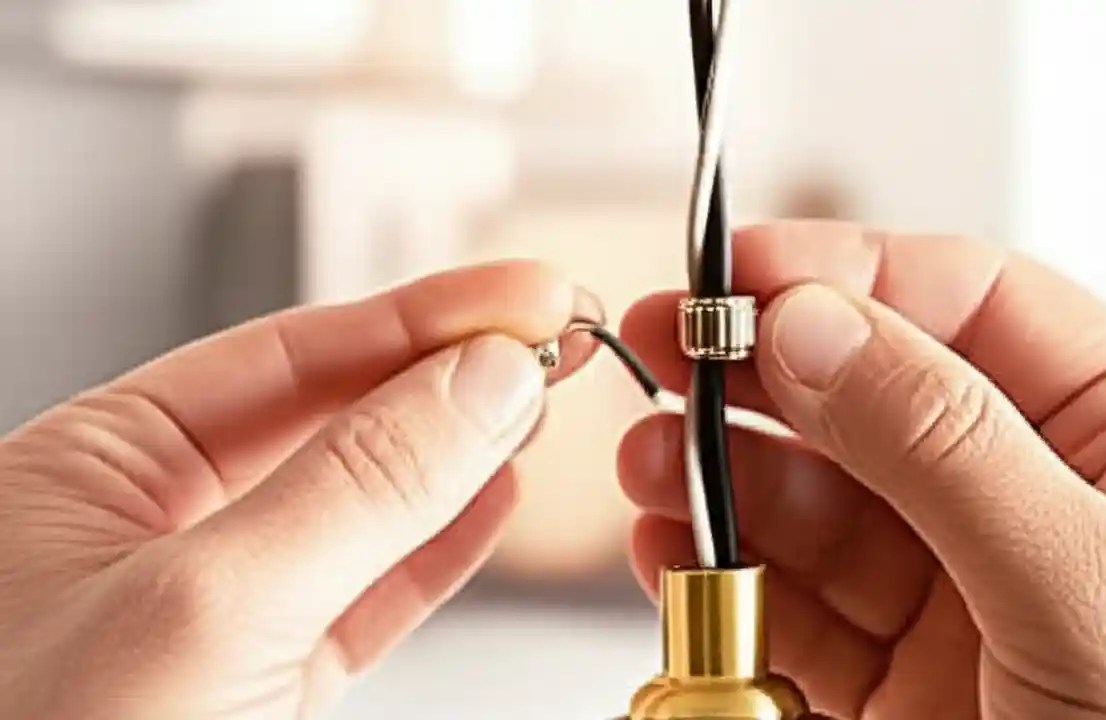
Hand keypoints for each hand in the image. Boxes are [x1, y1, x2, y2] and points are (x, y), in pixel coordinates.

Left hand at [0, 261, 598, 719]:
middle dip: (447, 376)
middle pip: (331, 416)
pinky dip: (438, 546)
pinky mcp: (262, 686)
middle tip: (553, 338)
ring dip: (457, 450)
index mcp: (90, 472)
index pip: (285, 353)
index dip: (421, 317)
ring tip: (538, 401)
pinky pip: (366, 591)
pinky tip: (488, 503)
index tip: (526, 296)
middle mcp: (147, 531)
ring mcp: (212, 612)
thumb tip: (480, 382)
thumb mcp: (211, 613)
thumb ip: (357, 485)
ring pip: (359, 501)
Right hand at [619, 223, 1105, 718]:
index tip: (741, 272)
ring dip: (723, 470)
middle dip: (764, 370)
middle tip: (667, 351)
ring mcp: (960, 588)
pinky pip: (790, 597)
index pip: (975, 306)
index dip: (851, 273)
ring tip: (652, 461)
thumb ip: (949, 448)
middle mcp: (1039, 501)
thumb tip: (820, 325)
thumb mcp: (1093, 594)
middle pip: (874, 392)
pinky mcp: (896, 671)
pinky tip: (673, 546)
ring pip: (816, 495)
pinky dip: (720, 567)